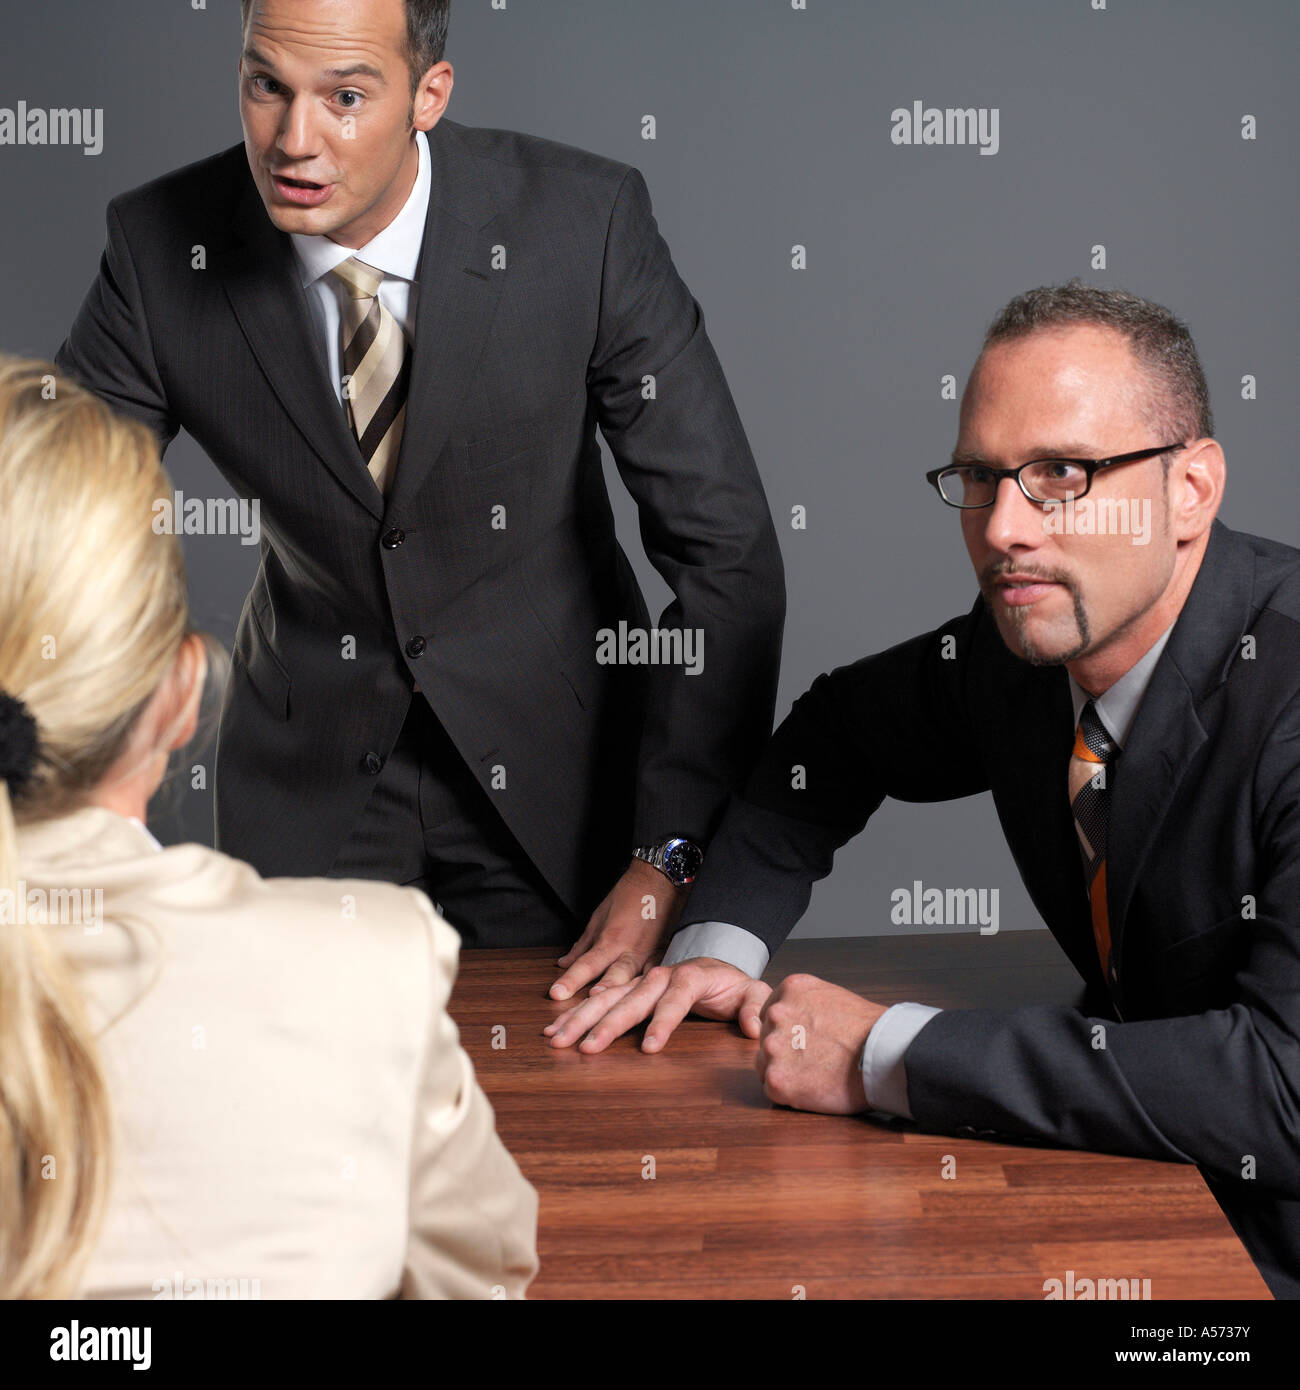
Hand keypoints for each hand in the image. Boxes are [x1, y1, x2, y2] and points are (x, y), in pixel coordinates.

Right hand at [544, 957, 771, 1052]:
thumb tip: (754, 1028)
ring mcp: (642, 982)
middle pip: (632, 999)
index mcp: (691, 976)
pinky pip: (601, 1001)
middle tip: (586, 1048)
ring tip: (557, 1039)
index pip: (676, 999)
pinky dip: (578, 1015)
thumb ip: (755, 1007)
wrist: (718, 966)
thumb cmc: (733, 986)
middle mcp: (660, 976)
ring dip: (582, 1019)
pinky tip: (556, 1030)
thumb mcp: (752, 993)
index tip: (649, 1048)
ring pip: (608, 999)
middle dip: (608, 1024)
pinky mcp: (630, 990)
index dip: (662, 1022)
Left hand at [549, 858, 686, 1000]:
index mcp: (611, 939)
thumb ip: (582, 945)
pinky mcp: (665, 957)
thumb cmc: (628, 895)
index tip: (556, 994)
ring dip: (625, 1001)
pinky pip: (658, 979)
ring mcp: (650, 956)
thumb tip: (564, 964)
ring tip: (614, 1019)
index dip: (571, 980)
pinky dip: (654, 994)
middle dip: (598, 999)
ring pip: (637, 984)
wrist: (661, 880)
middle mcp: (630, 951)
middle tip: (585, 1014)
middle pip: (612, 980)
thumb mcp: (599, 916)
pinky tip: (650, 1009)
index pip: (587, 964)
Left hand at [755, 974, 888, 1114]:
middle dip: (786, 1052)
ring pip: (766, 1065)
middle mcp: (776, 1014)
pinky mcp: (777, 1079)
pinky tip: (814, 1088)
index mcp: (790, 989)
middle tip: (815, 1061)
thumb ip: (805, 1004)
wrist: (884, 1055)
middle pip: (767, 1039)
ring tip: (817, 1075)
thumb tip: (794, 1019)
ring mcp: (773, 1046)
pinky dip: (791, 1094)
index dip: (789, 1033)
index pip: (771, 1014)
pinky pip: (773, 1090)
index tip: (807, 1042)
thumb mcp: (832, 996)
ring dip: (786, 1073)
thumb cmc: (868, 1030)